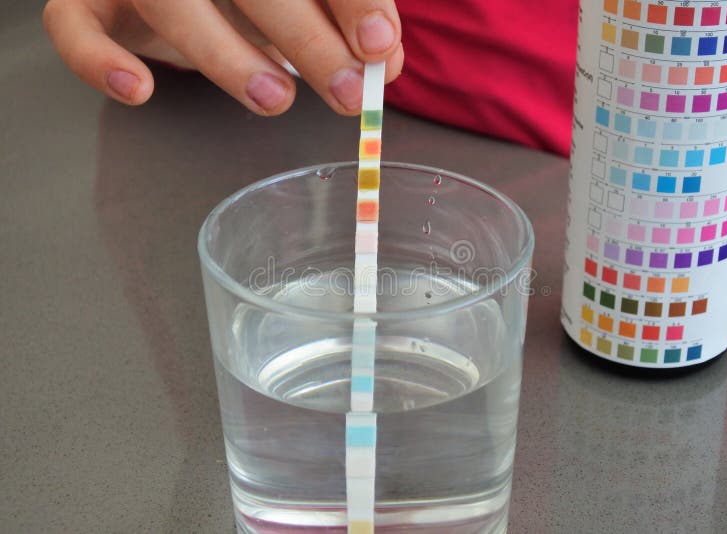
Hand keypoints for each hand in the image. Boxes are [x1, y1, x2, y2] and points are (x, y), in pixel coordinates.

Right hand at [42, 0, 402, 115]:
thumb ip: (344, 23)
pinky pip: (73, 25)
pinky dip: (98, 60)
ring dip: (225, 55)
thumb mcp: (300, 0)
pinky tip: (140, 91)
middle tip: (345, 92)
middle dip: (304, 35)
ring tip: (276, 101)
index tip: (378, 45)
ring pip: (170, 0)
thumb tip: (386, 61)